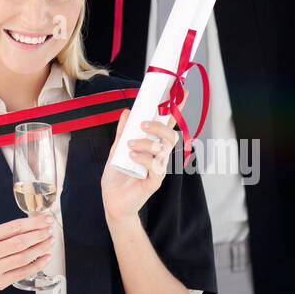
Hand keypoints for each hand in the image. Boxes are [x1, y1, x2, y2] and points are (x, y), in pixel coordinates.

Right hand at [0, 216, 54, 292]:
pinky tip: (46, 257)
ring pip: (23, 257)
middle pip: (19, 242)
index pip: (13, 227)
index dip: (33, 223)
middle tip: (49, 230)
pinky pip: (23, 272)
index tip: (46, 220)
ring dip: (40, 248)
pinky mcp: (0, 283)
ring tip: (50, 242)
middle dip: (39, 235)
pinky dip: (38, 264)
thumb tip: (34, 225)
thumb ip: (6, 232)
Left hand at [102, 110, 178, 225]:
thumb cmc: (117, 176)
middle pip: (170, 135)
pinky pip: (156, 167)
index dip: (175, 109)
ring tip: (129, 145)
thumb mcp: (116, 149)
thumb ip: (122, 132)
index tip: (182, 92)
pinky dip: (143, 158)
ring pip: (163, 149)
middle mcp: (159, 156)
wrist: (112, 200)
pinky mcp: (154, 181)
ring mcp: (159, 168)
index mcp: (152, 145)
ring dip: (146, 142)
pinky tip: (131, 156)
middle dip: (158, 126)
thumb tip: (126, 111)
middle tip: (142, 124)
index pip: (167, 124)